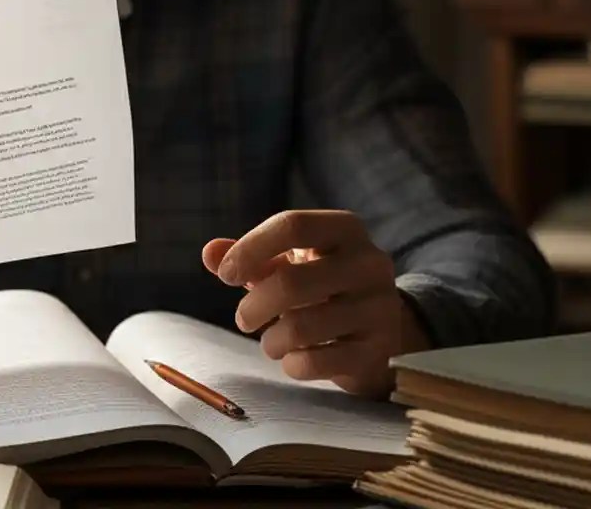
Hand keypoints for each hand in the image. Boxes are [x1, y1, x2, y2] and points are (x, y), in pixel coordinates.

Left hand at [202, 210, 430, 397]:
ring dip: (271, 341)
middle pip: (291, 282)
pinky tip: (294, 359)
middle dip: (254, 307)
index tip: (225, 275)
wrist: (376, 329)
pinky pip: (316, 362)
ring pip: (301, 327)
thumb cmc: (319, 286)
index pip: (292, 225)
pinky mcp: (378, 350)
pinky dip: (292, 364)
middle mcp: (370, 263)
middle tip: (244, 319)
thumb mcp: (284, 263)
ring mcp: (380, 307)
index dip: (250, 249)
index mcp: (344, 229)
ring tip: (271, 342)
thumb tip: (210, 253)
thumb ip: (246, 257)